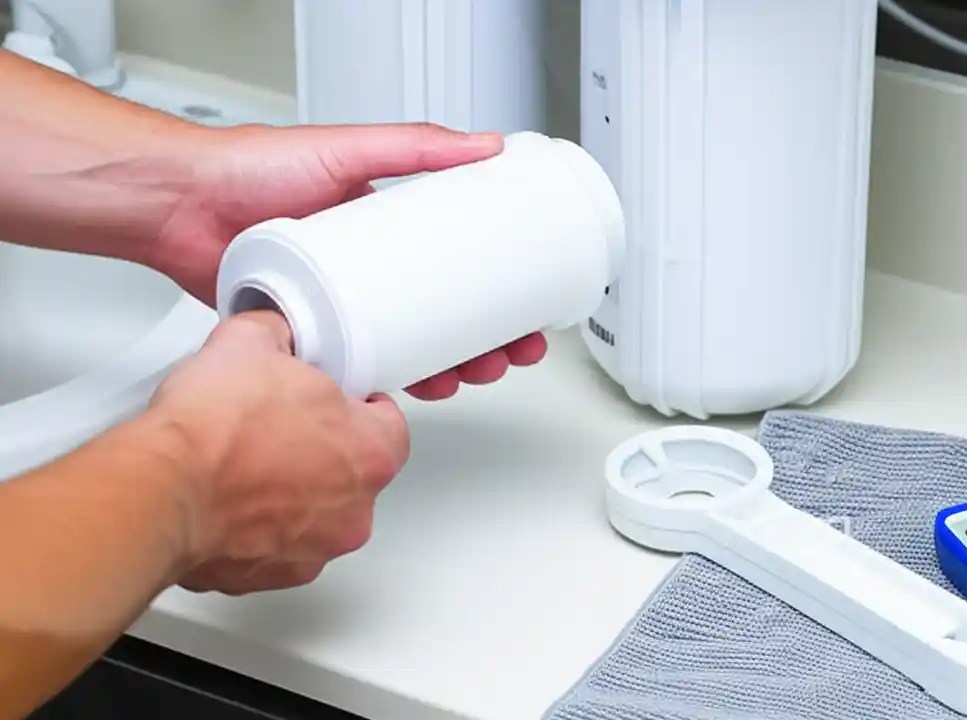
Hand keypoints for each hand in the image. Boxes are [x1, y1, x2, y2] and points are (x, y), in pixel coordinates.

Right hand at [147, 310, 408, 593]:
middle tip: (280, 427)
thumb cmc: (214, 431)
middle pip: (352, 472)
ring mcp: (314, 548)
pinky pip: (275, 546)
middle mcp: (353, 510)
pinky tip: (228, 501)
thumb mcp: (251, 343)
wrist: (161, 490)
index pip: (389, 424)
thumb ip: (278, 334)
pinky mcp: (271, 575)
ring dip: (290, 492)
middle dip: (321, 450)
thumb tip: (273, 333)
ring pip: (315, 513)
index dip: (357, 405)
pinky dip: (256, 528)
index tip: (333, 400)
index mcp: (371, 454)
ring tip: (247, 465)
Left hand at [150, 123, 546, 399]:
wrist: (179, 204)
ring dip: (445, 367)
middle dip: (482, 342)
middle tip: (507, 353)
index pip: (457, 266)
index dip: (496, 293)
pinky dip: (387, 381)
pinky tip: (408, 390)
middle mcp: (364, 272)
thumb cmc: (249, 169)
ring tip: (468, 375)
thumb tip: (485, 146)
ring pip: (405, 348)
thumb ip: (416, 146)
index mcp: (382, 230)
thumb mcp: (347, 148)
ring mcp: (339, 306)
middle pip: (441, 316)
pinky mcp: (306, 333)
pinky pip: (355, 364)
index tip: (523, 311)